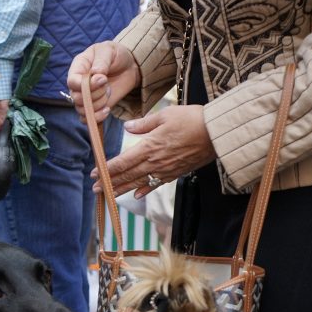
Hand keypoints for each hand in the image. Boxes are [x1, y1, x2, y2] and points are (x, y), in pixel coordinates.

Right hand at [67, 41, 139, 122]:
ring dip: (98, 105)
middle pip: (76, 98)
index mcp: (78, 67)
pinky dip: (97, 117)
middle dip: (95, 95)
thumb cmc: (116, 55)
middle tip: (107, 86)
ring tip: (109, 93)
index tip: (103, 79)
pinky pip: (87, 119)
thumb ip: (101, 61)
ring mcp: (85, 97)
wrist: (128, 66)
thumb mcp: (109, 50)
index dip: (85, 85)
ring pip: (82, 110)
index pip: (72, 81)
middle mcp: (78, 84)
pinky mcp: (93, 107)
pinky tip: (107, 109)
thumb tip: (95, 74)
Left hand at [92, 105, 215, 198]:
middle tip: (95, 189)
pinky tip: (135, 195)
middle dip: (109, 183)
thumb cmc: (191, 119)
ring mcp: (165, 170)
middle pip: (127, 176)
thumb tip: (127, 127)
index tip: (94, 174)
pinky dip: (144, 190)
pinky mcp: (175, 173)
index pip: (122, 162)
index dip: (106, 169)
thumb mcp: (165, 115)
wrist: (216, 133)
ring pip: (139, 183)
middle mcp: (154, 162)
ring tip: (109, 195)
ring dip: (122, 190)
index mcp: (149, 147)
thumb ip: (143, 123)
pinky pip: (156, 184)